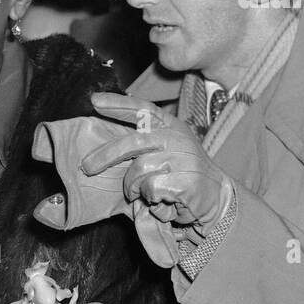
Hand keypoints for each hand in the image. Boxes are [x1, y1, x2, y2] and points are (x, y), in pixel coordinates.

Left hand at [84, 93, 230, 232]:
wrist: (216, 197)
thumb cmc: (182, 174)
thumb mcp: (165, 152)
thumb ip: (142, 146)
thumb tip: (101, 151)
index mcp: (170, 126)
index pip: (142, 109)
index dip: (117, 104)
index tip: (94, 100)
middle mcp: (176, 138)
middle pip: (132, 142)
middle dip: (105, 156)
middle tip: (86, 167)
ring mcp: (181, 158)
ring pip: (138, 170)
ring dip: (133, 186)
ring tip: (141, 194)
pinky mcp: (184, 180)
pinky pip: (151, 189)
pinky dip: (151, 200)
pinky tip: (163, 202)